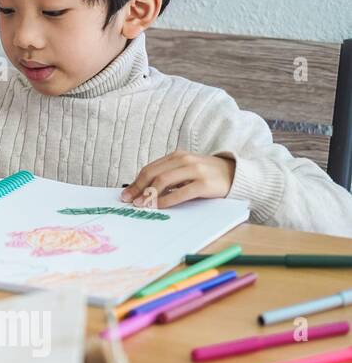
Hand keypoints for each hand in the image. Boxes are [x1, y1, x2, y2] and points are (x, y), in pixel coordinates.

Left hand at [121, 151, 235, 208]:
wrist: (236, 175)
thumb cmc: (207, 175)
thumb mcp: (186, 170)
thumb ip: (168, 176)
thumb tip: (143, 191)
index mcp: (177, 156)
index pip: (150, 169)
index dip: (136, 182)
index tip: (126, 194)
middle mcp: (184, 160)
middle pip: (153, 174)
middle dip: (138, 189)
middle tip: (129, 201)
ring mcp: (195, 171)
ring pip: (164, 181)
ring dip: (149, 194)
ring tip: (141, 205)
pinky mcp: (205, 184)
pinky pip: (181, 192)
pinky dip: (167, 200)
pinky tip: (159, 206)